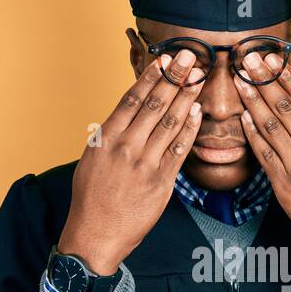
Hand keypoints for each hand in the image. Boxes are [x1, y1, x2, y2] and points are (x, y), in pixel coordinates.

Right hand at [58, 50, 205, 273]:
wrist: (95, 234)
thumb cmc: (91, 198)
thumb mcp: (92, 159)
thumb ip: (110, 136)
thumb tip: (126, 114)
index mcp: (106, 138)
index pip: (132, 99)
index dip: (150, 77)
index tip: (164, 60)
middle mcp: (126, 148)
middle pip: (155, 105)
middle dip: (175, 78)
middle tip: (190, 57)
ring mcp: (145, 165)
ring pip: (170, 123)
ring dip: (187, 97)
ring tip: (199, 77)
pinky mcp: (161, 183)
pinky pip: (179, 150)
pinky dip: (189, 129)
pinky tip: (197, 111)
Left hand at [233, 51, 290, 255]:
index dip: (286, 78)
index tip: (272, 61)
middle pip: (284, 107)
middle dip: (264, 81)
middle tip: (249, 61)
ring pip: (270, 126)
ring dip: (253, 101)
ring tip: (241, 82)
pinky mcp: (283, 185)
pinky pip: (263, 154)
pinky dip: (252, 134)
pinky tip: (244, 117)